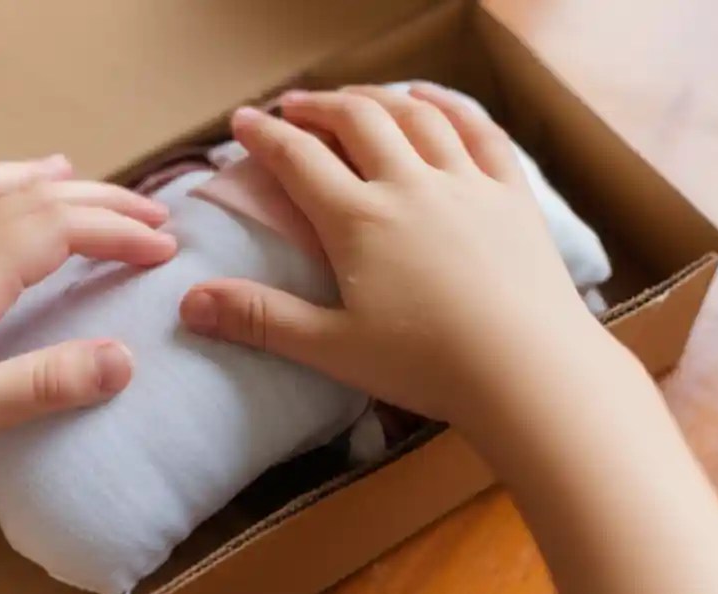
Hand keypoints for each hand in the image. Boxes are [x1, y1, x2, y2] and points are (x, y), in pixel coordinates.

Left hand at [0, 155, 175, 486]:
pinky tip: (1, 196)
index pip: (61, 228)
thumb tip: (125, 359)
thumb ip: (45, 384)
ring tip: (85, 179)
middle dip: (104, 203)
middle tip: (159, 217)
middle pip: (37, 198)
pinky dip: (0, 185)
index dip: (120, 233)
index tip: (167, 249)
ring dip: (50, 183)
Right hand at [179, 83, 607, 423]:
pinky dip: (450, 107)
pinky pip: (479, 133)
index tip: (241, 121)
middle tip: (293, 106)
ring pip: (415, 117)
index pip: (300, 160)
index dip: (265, 136)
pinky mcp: (510, 196)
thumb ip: (260, 319)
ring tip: (353, 97)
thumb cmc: (427, 365)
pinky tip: (432, 100)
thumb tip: (188, 302)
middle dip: (318, 106)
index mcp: (359, 221)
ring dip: (377, 97)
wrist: (529, 371)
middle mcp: (409, 186)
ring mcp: (465, 184)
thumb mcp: (331, 348)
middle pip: (357, 122)